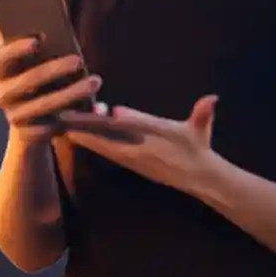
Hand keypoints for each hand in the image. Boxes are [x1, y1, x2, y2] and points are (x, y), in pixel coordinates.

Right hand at [0, 25, 101, 144]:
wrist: (32, 123)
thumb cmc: (37, 78)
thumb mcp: (34, 60)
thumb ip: (32, 38)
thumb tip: (37, 10)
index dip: (13, 50)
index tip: (37, 40)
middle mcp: (1, 95)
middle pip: (26, 82)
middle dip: (54, 70)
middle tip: (79, 60)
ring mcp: (14, 117)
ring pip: (44, 104)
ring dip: (72, 93)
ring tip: (95, 81)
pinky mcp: (32, 134)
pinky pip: (55, 123)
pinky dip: (75, 112)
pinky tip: (94, 105)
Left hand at [58, 95, 220, 194]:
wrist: (198, 176)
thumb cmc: (198, 148)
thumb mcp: (201, 129)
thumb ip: (203, 113)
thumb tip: (211, 100)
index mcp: (152, 142)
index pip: (128, 128)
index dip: (112, 120)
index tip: (97, 110)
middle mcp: (137, 152)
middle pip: (106, 139)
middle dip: (86, 129)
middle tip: (64, 118)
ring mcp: (132, 159)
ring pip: (103, 146)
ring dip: (85, 136)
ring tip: (64, 126)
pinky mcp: (131, 163)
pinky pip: (107, 151)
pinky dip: (93, 142)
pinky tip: (80, 136)